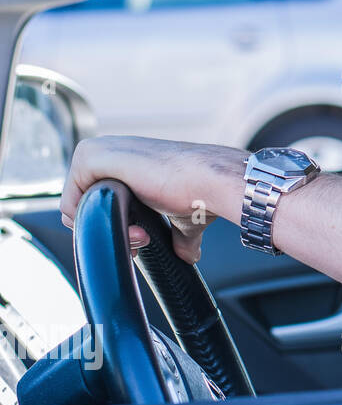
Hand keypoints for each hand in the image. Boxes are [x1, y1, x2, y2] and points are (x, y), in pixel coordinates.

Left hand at [59, 135, 248, 263]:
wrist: (210, 181)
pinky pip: (69, 201)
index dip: (116, 226)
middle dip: (110, 228)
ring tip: (139, 233)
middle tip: (140, 239)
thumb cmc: (200, 191)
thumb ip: (177, 233)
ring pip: (76, 205)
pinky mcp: (92, 158)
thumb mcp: (180, 214)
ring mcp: (98, 151)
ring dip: (105, 226)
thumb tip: (188, 254)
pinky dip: (91, 220)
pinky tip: (124, 220)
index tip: (143, 238)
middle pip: (82, 204)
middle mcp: (108, 150)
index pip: (95, 200)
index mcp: (125, 160)